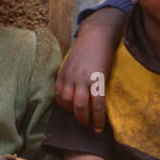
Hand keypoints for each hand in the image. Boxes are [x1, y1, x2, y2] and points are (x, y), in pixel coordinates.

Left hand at [55, 9, 122, 132]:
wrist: (98, 34)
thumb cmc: (87, 49)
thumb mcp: (72, 62)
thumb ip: (69, 76)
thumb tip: (72, 92)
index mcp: (63, 74)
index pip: (59, 96)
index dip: (64, 108)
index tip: (73, 112)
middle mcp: (71, 77)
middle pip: (66, 103)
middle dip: (74, 116)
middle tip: (82, 122)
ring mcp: (84, 79)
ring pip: (79, 106)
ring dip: (84, 118)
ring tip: (91, 125)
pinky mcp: (98, 79)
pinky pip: (97, 103)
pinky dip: (98, 117)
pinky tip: (100, 125)